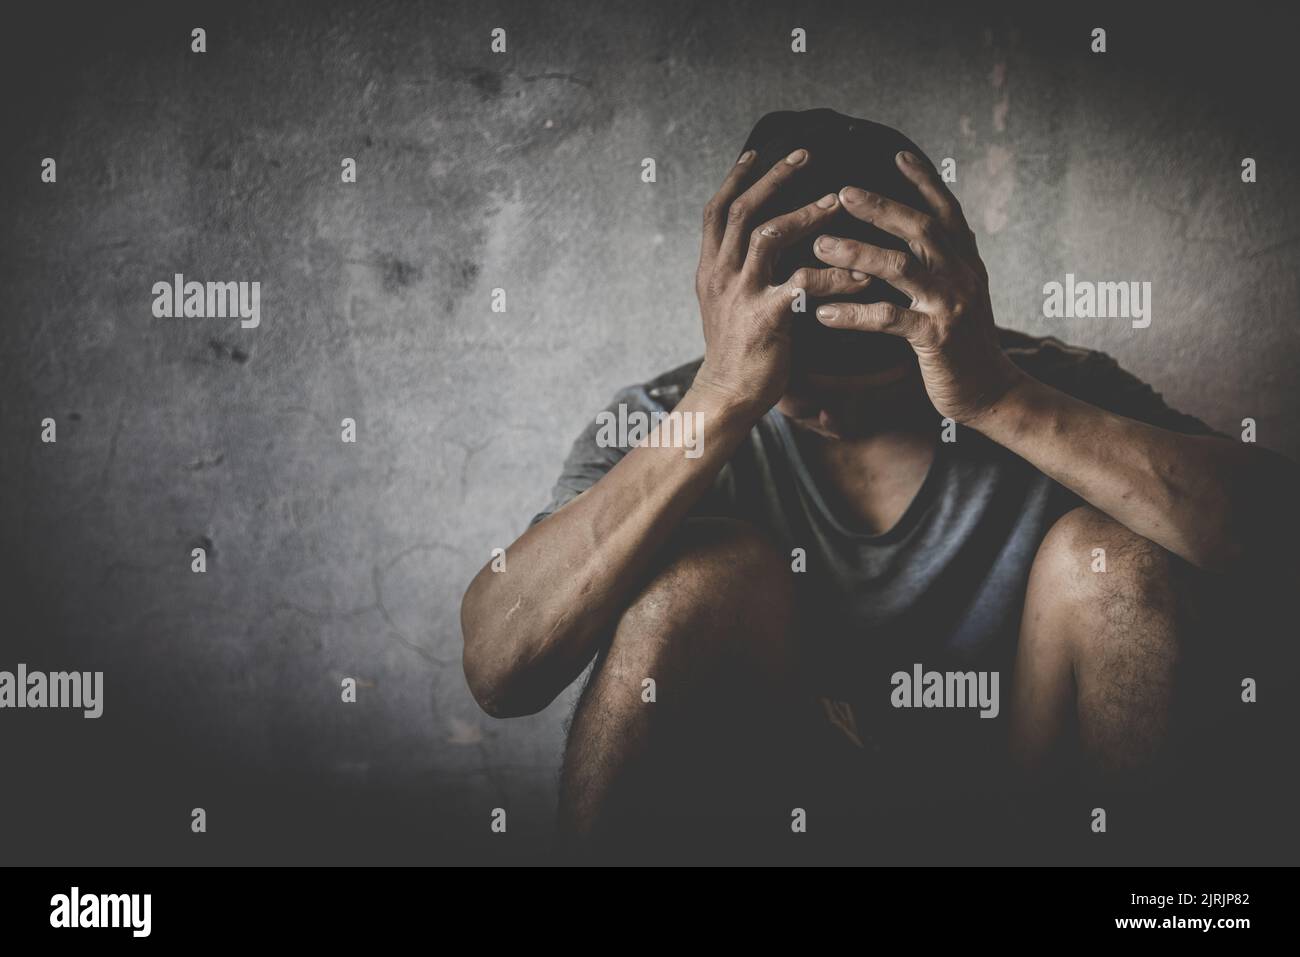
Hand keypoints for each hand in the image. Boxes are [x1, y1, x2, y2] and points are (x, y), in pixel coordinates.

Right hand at [692, 147, 874, 415]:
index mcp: (709, 268)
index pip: (716, 211)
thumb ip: (736, 270)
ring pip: (768, 236)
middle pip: (742, 211)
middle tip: (805, 155)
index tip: (755, 154)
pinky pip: (801, 284)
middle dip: (774, 179)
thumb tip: (754, 241)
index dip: (735, 179)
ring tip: (836, 202)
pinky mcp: (764, 319)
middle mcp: (719, 274)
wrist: (726, 394)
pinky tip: (860, 274)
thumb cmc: (735, 349)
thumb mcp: (725, 302)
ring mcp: (739, 295)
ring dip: (804, 214)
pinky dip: (833, 275)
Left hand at [811, 150, 1026, 425]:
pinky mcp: (936, 338)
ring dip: (857, 253)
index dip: (925, 180)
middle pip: (920, 228)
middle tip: (841, 192)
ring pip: (901, 268)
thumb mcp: (958, 295)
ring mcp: (950, 305)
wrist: (990, 392)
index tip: (897, 153)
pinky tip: (823, 312)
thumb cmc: (962, 344)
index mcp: (966, 261)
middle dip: (880, 207)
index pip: (946, 210)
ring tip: (820, 247)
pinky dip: (853, 313)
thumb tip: (916, 237)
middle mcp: (962, 275)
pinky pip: (889, 319)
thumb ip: (940, 265)